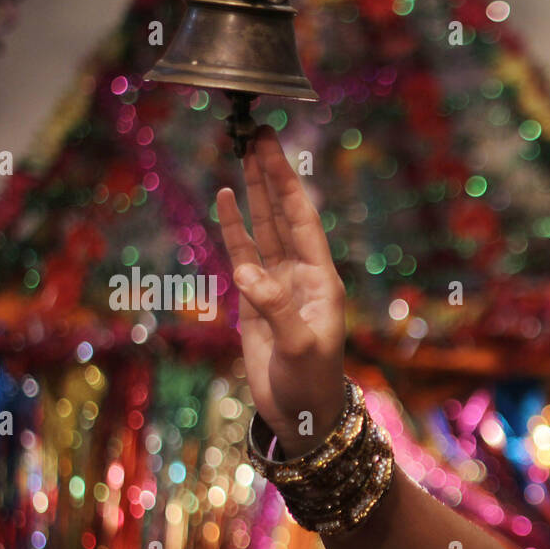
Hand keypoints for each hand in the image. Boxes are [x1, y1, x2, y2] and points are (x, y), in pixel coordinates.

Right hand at [215, 125, 345, 456]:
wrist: (300, 413)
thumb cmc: (310, 382)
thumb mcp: (300, 347)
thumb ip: (277, 308)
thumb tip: (249, 274)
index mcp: (321, 280)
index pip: (302, 221)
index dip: (288, 184)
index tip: (275, 150)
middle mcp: (301, 276)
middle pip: (283, 215)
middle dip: (272, 176)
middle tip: (259, 134)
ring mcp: (277, 285)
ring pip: (263, 229)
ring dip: (255, 194)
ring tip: (244, 154)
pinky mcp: (255, 300)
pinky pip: (243, 255)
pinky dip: (235, 228)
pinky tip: (228, 199)